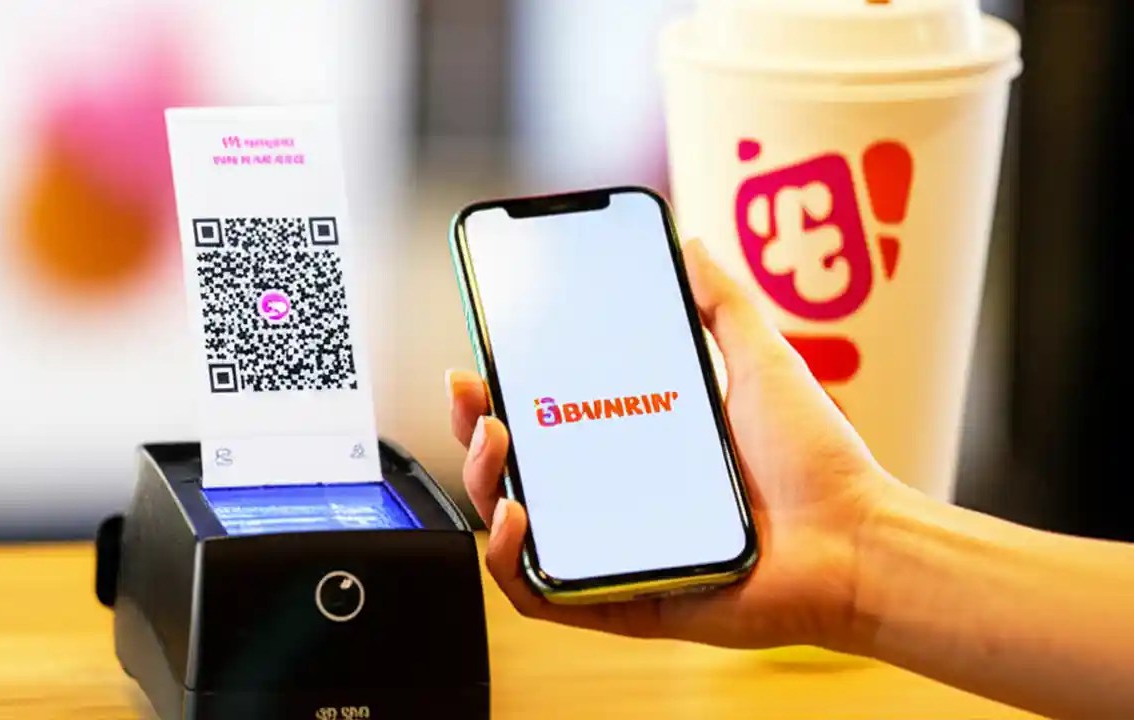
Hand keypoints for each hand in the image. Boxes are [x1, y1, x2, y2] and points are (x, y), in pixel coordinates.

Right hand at [446, 238, 896, 649]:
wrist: (857, 541)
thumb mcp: (761, 362)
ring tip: (496, 443)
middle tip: (474, 395)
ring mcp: (614, 551)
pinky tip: (518, 517)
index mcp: (635, 447)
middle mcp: (614, 500)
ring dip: (484, 485)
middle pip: (517, 472)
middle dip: (474, 430)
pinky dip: (510, 563)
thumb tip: (689, 246)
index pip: (547, 420)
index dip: (501, 393)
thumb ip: (722, 304)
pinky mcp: (623, 601)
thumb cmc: (817, 463)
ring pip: (515, 531)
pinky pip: (543, 596)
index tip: (482, 359)